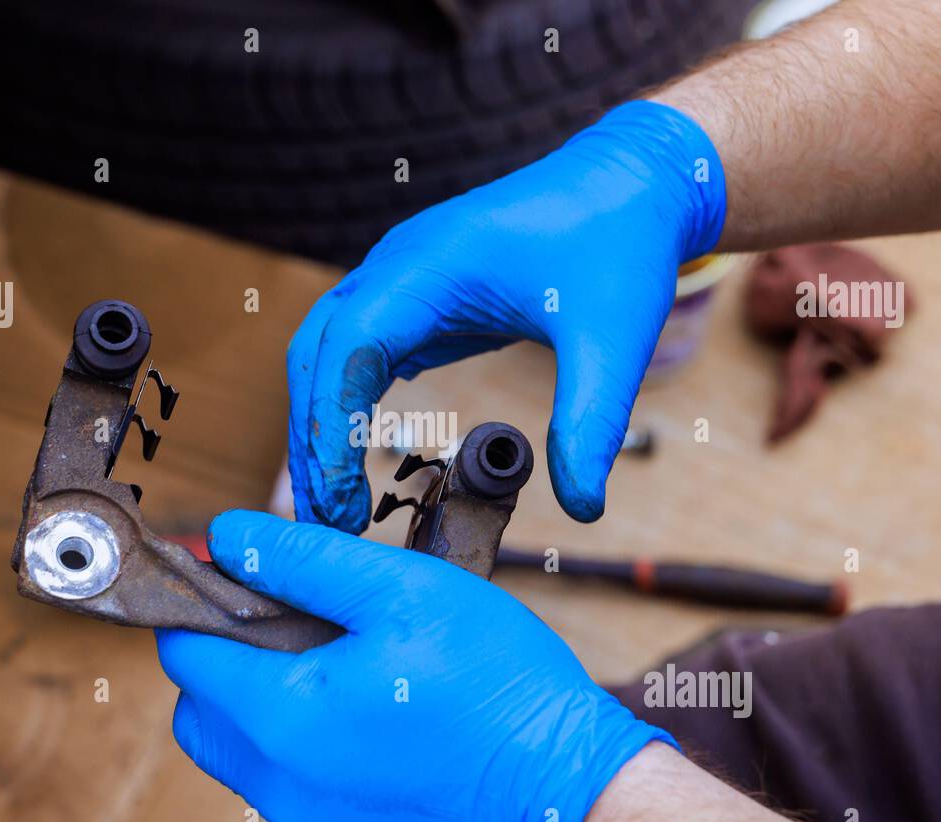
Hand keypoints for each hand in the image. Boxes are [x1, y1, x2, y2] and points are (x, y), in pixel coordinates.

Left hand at [156, 510, 672, 821]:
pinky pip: (296, 798)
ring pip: (248, 758)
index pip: (184, 654)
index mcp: (283, 717)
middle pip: (201, 714)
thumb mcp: (406, 593)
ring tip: (351, 678)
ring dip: (272, 710)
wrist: (569, 798)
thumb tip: (227, 536)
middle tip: (299, 630)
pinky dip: (314, 759)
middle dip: (229, 662)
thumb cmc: (501, 689)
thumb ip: (305, 561)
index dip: (207, 604)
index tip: (248, 581)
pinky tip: (380, 732)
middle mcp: (281, 787)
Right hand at [287, 100, 725, 530]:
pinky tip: (354, 455)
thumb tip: (582, 509)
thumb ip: (591, 422)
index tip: (343, 498)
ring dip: (320, 424)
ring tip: (334, 503)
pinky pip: (357, 349)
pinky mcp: (414, 295)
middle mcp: (398, 264)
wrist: (629, 182)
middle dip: (311, 437)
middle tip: (329, 520)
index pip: (349, 345)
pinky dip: (345, 403)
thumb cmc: (619, 243)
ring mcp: (399, 276)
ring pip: (326, 350)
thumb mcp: (615, 338)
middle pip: (316, 352)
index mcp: (432, 264)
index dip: (332, 424)